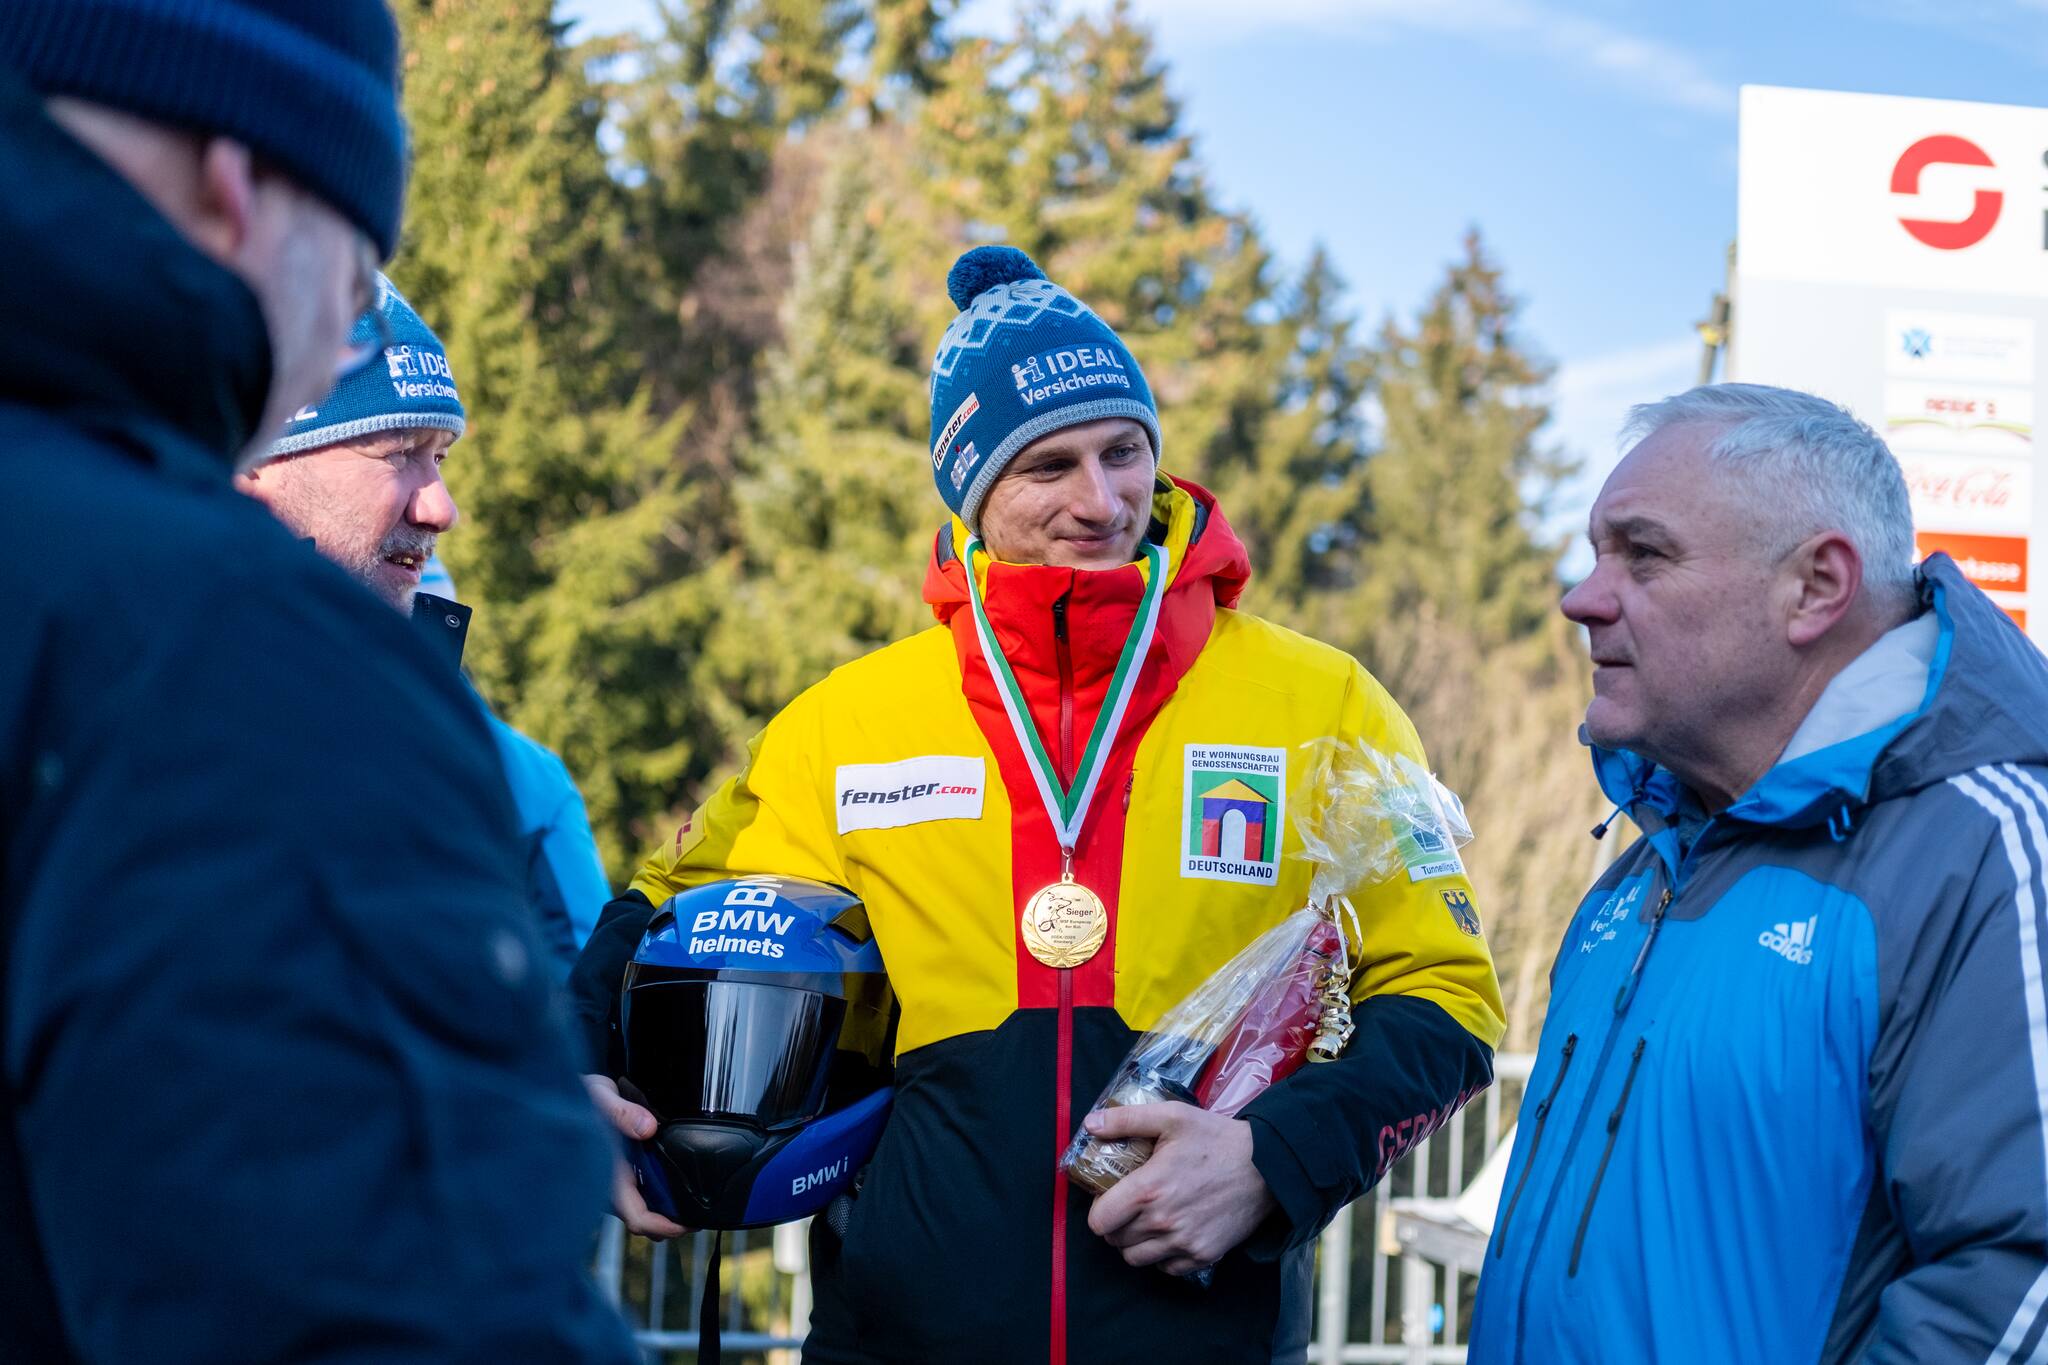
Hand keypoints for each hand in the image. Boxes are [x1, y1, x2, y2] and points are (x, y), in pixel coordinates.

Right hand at [583, 1074, 690, 1240]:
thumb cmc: (582, 1099)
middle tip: (698, 1215)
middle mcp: (610, 1187)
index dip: (664, 1226)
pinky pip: (639, 1195)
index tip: (688, 1223)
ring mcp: (614, 1183)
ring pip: (641, 1210)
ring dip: (664, 1211)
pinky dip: (658, 1196)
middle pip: (643, 1221)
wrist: (572, 1096)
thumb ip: (622, 1113)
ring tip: (691, 1203)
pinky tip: (674, 1184)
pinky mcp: (617, 1174)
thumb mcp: (601, 1099)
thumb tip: (648, 1128)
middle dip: (669, 1224)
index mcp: (608, 1178)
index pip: (637, 1218)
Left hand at [1082, 1101, 1276, 1276]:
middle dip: (1117, 1224)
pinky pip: (1167, 1268)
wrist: (1267, 1166)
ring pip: (1137, 1259)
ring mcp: (1184, 1243)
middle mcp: (1162, 1223)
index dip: (1099, 1210)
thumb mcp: (1172, 1117)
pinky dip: (1163, 1256)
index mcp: (1147, 1190)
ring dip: (1136, 1243)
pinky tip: (1172, 1233)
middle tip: (1131, 1205)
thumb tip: (1091, 1124)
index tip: (1110, 1198)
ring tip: (1148, 1221)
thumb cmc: (1216, 1139)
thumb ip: (1126, 1120)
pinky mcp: (1204, 1256)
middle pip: (1116, 1241)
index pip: (1099, 1222)